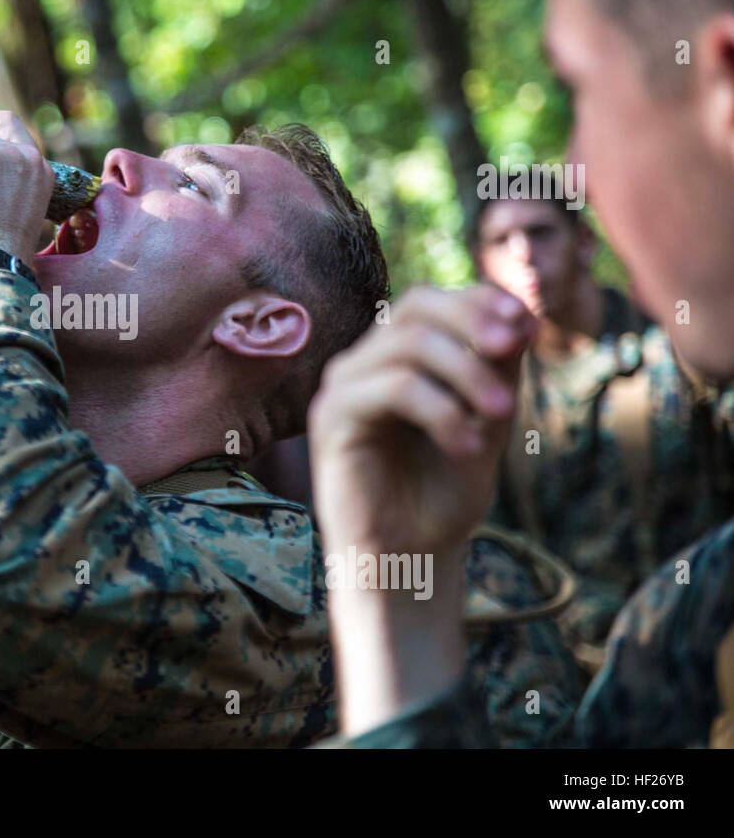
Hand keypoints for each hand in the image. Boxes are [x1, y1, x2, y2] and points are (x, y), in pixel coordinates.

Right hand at [308, 284, 533, 558]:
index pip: (432, 302)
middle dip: (471, 321)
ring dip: (466, 371)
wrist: (410, 558)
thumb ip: (498, 369)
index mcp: (394, 357)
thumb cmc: (443, 492)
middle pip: (415, 306)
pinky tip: (467, 445)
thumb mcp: (486, 421)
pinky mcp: (331, 417)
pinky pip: (392, 387)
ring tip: (501, 413)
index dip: (478, 300)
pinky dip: (440, 409)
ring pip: (407, 343)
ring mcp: (342, 387)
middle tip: (513, 348)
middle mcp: (363, 363)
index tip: (527, 323)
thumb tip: (526, 313)